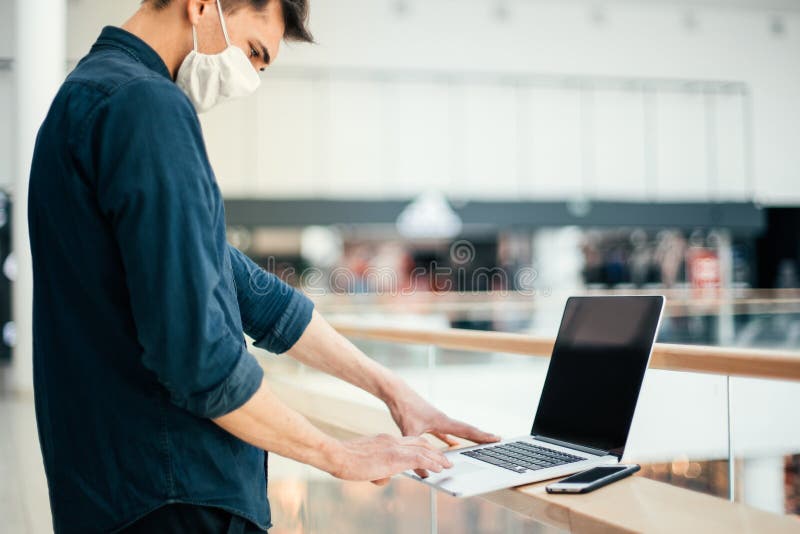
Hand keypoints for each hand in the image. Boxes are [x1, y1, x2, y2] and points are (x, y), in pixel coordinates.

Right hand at [329, 433, 452, 485]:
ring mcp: (394, 447)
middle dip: (434, 451)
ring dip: (437, 458)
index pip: (409, 441)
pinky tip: (438, 468)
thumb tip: (383, 478)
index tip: (430, 454)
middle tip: (444, 459)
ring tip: (447, 465)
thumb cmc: (345, 460)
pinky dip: (431, 463)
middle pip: (420, 443)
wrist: (337, 455)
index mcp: (385, 440)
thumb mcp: (365, 463)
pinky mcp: (394, 457)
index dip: (423, 448)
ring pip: (423, 449)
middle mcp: (392, 440)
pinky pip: (419, 458)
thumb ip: (377, 468)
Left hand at [385, 382, 500, 478]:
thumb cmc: (405, 409)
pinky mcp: (430, 421)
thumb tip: (423, 474)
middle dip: (482, 436)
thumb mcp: (409, 433)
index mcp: (443, 421)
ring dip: (468, 437)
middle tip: (497, 440)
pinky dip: (451, 439)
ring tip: (480, 444)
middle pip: (467, 430)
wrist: (397, 394)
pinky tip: (454, 446)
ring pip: (457, 432)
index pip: (467, 430)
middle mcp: (443, 420)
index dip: (482, 436)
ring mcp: (437, 420)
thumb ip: (416, 453)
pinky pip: (445, 433)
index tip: (497, 438)